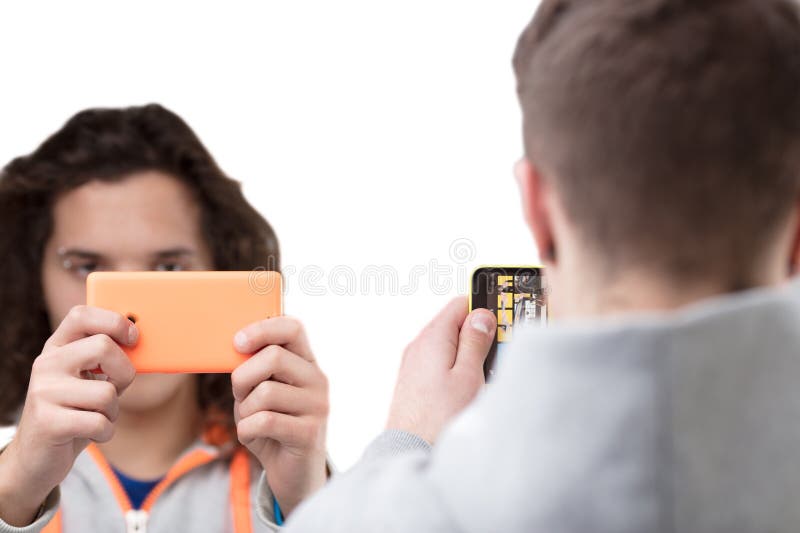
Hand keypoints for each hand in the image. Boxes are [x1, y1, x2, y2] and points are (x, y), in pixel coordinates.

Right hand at [0, 306, 136, 526]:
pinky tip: (91, 433)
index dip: (114, 321)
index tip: (133, 338)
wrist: (36, 459)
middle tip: (115, 389)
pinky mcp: (48, 423)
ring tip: (95, 417)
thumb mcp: (87, 379)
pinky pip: (100, 422)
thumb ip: (106, 360)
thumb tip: (139, 340)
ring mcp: (43, 393)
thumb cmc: (74, 413)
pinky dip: (106, 432)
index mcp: (56, 348)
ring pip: (107, 392)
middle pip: (103, 347)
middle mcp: (46, 365)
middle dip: (124, 372)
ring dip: (113, 411)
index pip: (81, 315)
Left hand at [231, 317, 328, 517]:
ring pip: (265, 393)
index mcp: (306, 362)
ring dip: (244, 410)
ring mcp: (318, 406)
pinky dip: (246, 430)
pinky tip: (253, 436)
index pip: (292, 327)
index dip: (262, 329)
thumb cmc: (271, 425)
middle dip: (243, 377)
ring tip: (250, 420)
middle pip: (273, 357)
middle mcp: (317, 380)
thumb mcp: (260, 391)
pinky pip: (264, 421)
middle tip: (241, 395)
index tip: (237, 342)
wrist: (293, 473)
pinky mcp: (310, 433)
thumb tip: (236, 346)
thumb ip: (255, 369)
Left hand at [386, 297, 495, 443]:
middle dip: (480, 333)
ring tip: (487, 373)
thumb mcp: (468, 375)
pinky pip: (440, 364)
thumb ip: (475, 342)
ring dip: (470, 353)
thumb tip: (482, 316)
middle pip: (455, 325)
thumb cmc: (439, 418)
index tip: (503, 316)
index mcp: (432, 338)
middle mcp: (419, 347)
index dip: (484, 307)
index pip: (460, 304)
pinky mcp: (415, 383)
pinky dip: (457, 367)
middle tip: (500, 350)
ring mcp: (415, 365)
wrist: (410, 450)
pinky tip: (470, 386)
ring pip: (449, 345)